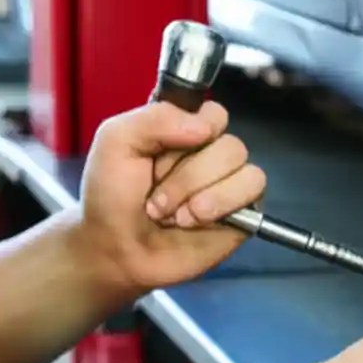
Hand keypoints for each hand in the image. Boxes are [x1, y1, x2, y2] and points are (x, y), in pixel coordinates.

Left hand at [78, 101, 266, 293]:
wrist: (113, 249)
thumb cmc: (110, 196)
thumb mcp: (116, 139)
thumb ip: (157, 117)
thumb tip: (207, 127)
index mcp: (185, 131)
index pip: (214, 114)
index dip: (194, 131)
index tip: (162, 152)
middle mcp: (211, 155)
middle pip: (229, 144)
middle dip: (187, 176)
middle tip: (156, 198)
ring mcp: (229, 184)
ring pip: (244, 166)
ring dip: (200, 191)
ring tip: (175, 215)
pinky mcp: (243, 212)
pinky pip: (252, 190)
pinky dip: (219, 204)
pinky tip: (193, 221)